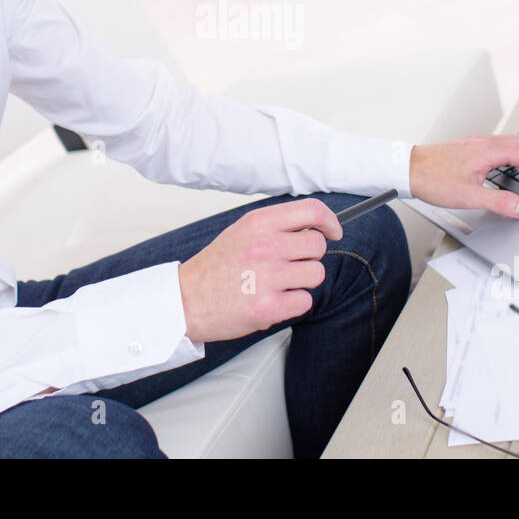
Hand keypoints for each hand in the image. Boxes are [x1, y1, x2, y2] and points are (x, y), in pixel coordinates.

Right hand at [177, 197, 342, 343]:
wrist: (185, 300)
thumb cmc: (216, 267)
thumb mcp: (242, 231)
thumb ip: (277, 226)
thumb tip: (316, 225)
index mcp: (259, 223)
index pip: (312, 210)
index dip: (330, 221)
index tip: (334, 231)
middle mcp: (265, 246)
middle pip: (318, 245)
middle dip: (309, 256)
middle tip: (288, 265)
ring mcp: (267, 277)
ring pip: (316, 274)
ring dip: (302, 282)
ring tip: (276, 284)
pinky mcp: (268, 307)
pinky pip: (305, 301)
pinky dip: (293, 304)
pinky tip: (271, 300)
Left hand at [409, 135, 518, 216]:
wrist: (407, 168)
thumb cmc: (431, 179)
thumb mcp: (468, 196)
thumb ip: (499, 202)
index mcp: (489, 151)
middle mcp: (486, 142)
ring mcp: (479, 142)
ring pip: (517, 141)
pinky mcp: (472, 146)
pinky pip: (505, 143)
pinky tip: (518, 160)